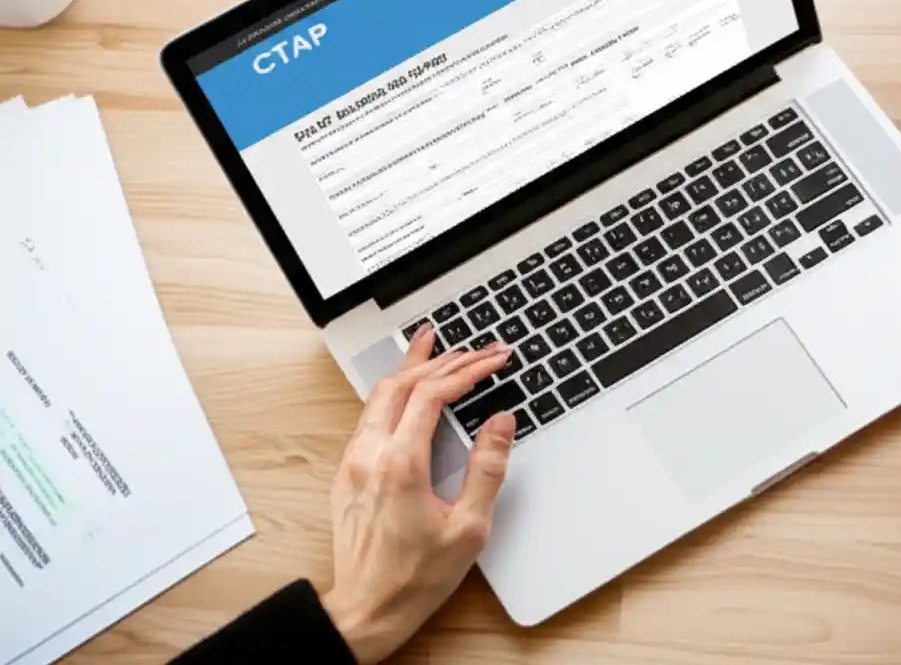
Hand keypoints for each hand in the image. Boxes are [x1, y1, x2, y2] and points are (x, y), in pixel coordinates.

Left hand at [321, 330, 516, 664]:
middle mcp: (371, 455)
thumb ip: (487, 469)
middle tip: (477, 348)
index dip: (469, 370)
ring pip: (380, 395)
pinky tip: (406, 387)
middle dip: (445, 359)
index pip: (434, 394)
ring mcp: (354, 461)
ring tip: (433, 342)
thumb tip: (500, 423)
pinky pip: (370, 415)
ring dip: (412, 366)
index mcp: (401, 464)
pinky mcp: (348, 472)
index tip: (495, 359)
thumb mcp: (468, 528)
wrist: (366, 609)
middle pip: (404, 384)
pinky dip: (394, 390)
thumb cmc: (415, 577)